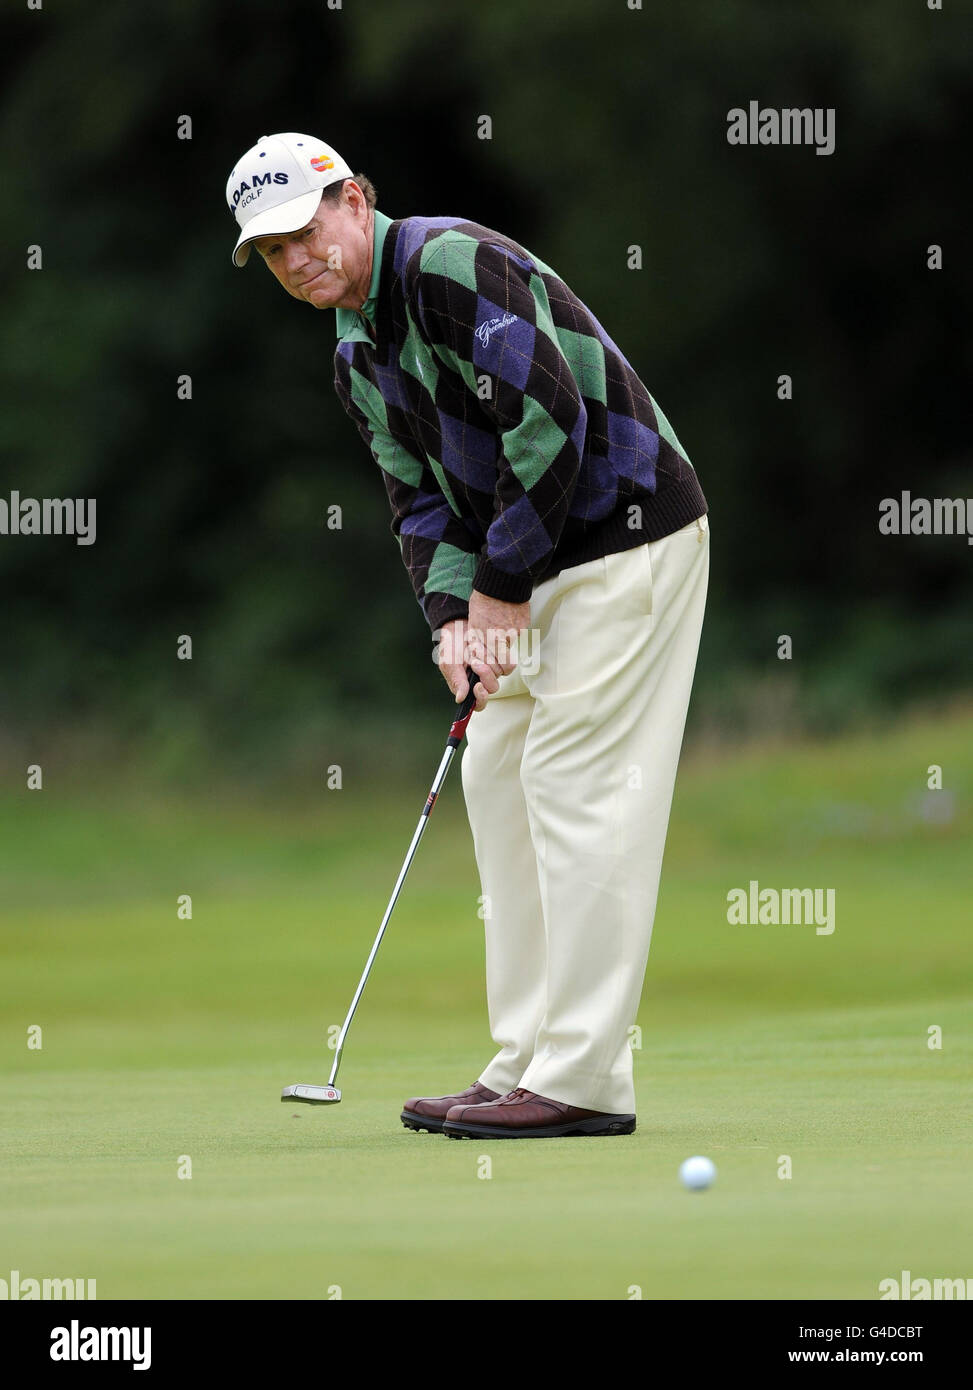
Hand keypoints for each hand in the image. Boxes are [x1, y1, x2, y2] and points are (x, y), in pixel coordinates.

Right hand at [438, 592, 529, 710]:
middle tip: (475, 662)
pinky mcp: (500, 659)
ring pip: (499, 675)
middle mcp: (481, 680)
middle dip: (485, 675)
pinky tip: (486, 647)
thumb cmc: (451, 645)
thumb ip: (456, 680)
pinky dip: (499, 654)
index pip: (478, 703)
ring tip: (477, 651)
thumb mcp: (449, 662)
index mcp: (467, 687)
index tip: (478, 686)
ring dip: (489, 662)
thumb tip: (460, 698)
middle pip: (492, 688)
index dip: (481, 698)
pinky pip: (507, 663)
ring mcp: (492, 670)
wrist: (458, 625)